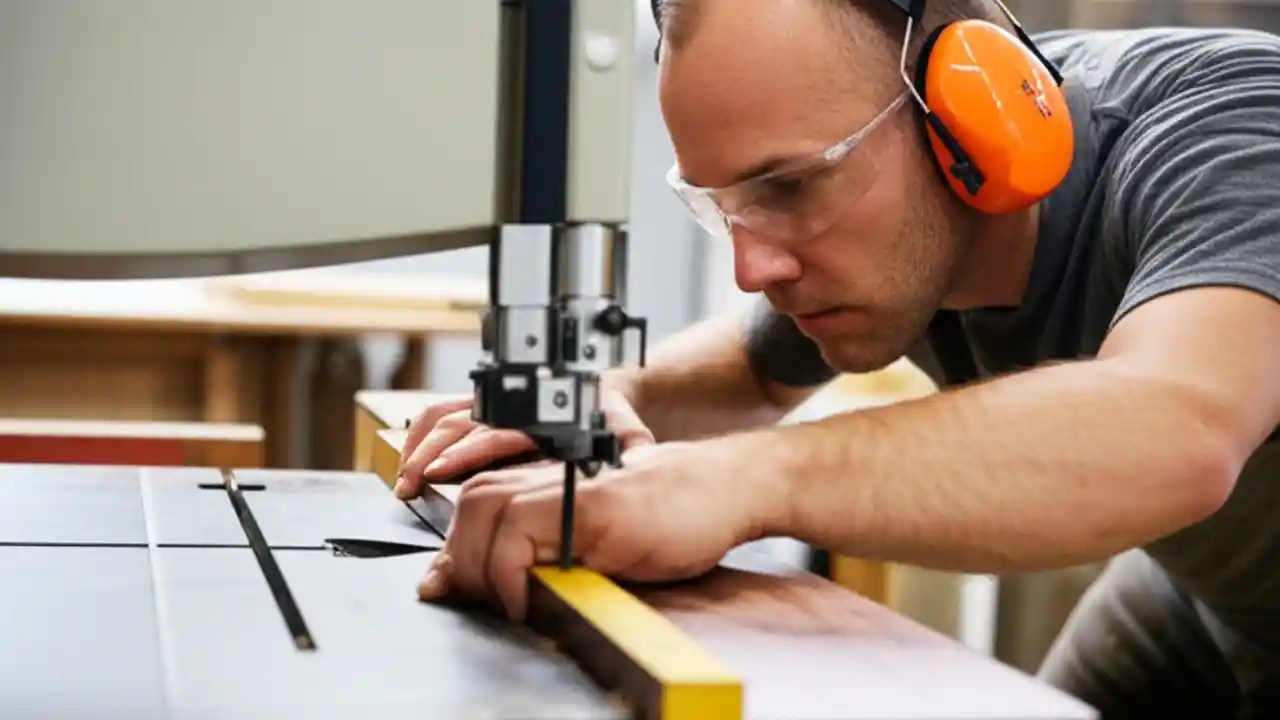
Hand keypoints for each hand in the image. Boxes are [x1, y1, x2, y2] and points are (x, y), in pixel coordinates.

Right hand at [394, 388, 655, 499]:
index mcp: (542, 409)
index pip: (496, 429)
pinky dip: (419, 436)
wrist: (600, 388)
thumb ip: (628, 442)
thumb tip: (633, 453)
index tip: (441, 472)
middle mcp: (510, 403)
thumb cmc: (608, 414)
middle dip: (432, 454)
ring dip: (419, 447)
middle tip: (414, 485)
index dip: (466, 452)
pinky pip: (439, 414)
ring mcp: (490, 402)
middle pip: (460, 423)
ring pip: (444, 416)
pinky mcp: (477, 407)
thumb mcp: (625, 430)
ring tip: (407, 481)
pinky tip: (410, 463)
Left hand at [415, 438, 783, 620]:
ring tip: (505, 602)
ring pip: (484, 509)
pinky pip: (520, 533)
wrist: (726, 490)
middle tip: (483, 602)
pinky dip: (508, 572)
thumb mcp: (601, 540)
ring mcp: (571, 484)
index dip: (459, 547)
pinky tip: (527, 600)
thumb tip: (502, 587)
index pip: (478, 501)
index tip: (452, 587)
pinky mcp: (591, 503)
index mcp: (553, 480)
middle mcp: (553, 473)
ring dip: (480, 565)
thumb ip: (551, 551)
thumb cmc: (672, 516)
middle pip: (472, 503)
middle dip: (462, 558)